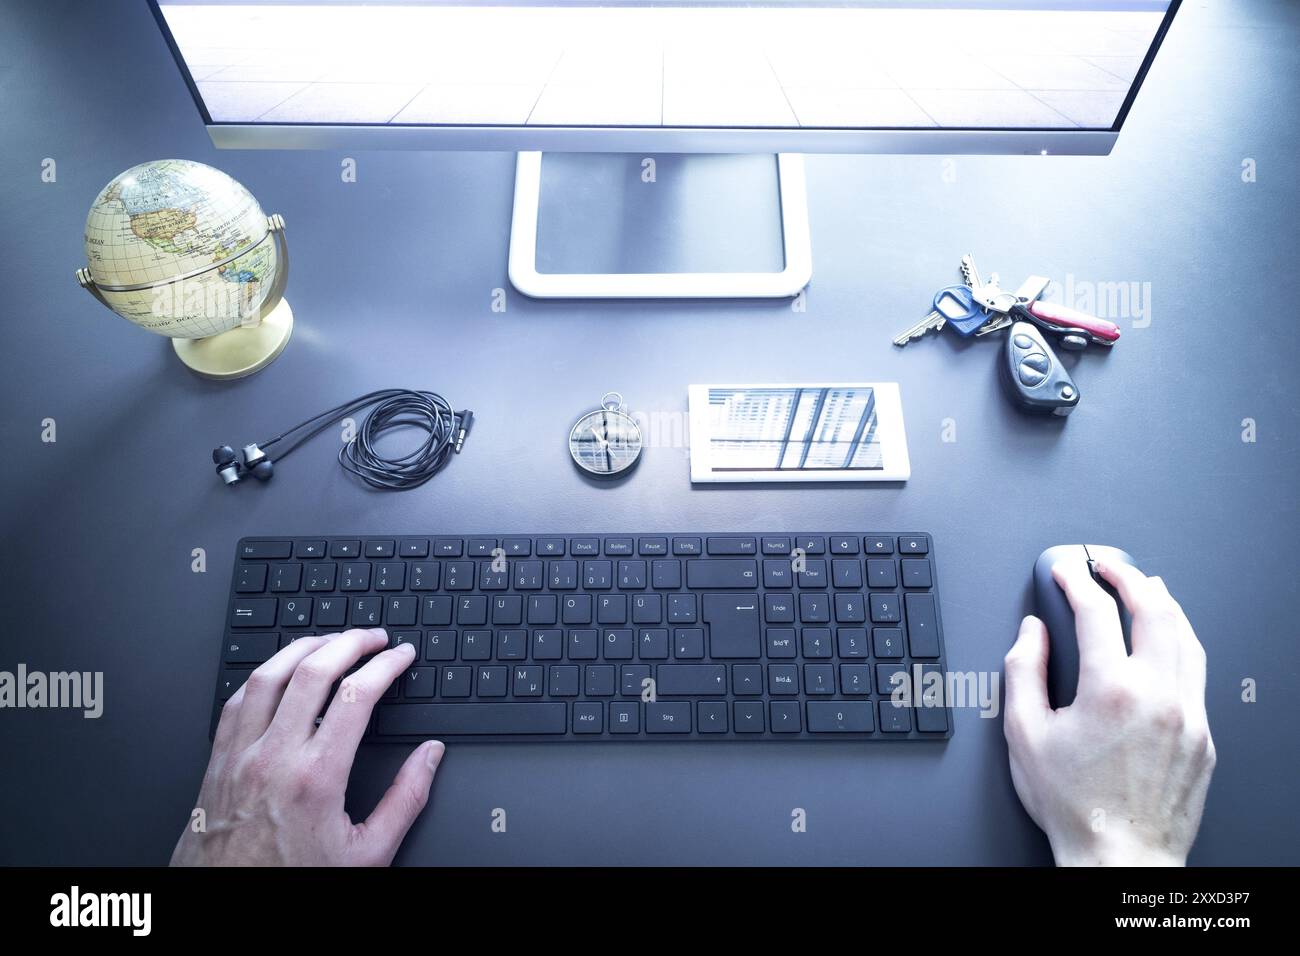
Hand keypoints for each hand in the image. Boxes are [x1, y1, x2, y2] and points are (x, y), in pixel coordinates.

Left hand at [171, 628, 442, 865]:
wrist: (229, 909)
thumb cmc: (293, 883)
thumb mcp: (367, 855)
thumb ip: (405, 800)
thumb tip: (430, 756)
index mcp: (316, 778)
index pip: (356, 695)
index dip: (386, 665)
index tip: (402, 656)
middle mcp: (274, 758)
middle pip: (312, 671)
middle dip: (350, 642)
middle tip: (373, 636)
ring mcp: (240, 757)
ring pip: (269, 675)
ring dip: (304, 648)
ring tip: (331, 641)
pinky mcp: (217, 763)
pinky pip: (236, 700)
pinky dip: (263, 675)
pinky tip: (280, 672)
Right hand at [1003, 559, 1214, 865]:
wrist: (1120, 857)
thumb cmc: (1073, 806)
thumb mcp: (1023, 734)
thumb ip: (1023, 672)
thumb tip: (1032, 634)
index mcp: (1110, 691)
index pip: (1096, 611)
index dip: (1076, 581)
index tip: (1066, 571)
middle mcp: (1157, 696)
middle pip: (1154, 610)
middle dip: (1128, 577)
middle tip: (1108, 566)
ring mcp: (1188, 715)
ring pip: (1187, 637)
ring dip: (1165, 604)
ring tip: (1148, 588)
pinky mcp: (1204, 737)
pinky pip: (1198, 673)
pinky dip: (1182, 643)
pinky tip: (1170, 640)